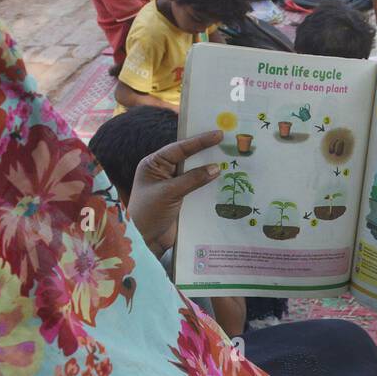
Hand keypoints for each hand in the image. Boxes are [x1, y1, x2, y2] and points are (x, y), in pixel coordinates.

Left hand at [128, 130, 222, 255]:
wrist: (145, 241)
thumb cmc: (148, 213)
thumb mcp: (169, 193)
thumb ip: (192, 179)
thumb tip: (216, 168)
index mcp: (154, 164)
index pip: (179, 148)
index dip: (199, 141)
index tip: (218, 134)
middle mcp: (164, 171)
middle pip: (189, 157)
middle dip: (207, 151)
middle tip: (228, 141)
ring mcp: (174, 185)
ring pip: (196, 172)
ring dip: (211, 168)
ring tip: (231, 159)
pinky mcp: (183, 198)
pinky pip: (200, 188)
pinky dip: (211, 184)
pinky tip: (226, 180)